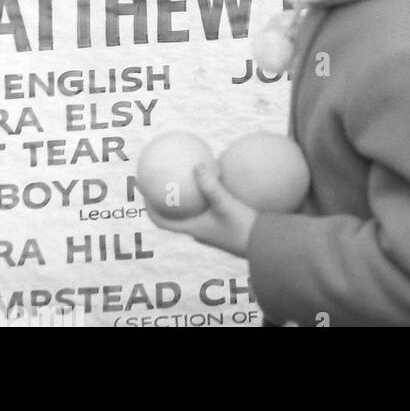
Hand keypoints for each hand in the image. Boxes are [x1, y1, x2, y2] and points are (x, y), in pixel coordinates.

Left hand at [138, 162, 256, 257]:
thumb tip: (196, 165)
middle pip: (177, 214)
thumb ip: (211, 186)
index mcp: (193, 230)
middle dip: (170, 198)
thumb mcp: (226, 204)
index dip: (150, 207)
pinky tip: (224, 175)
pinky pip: (213, 207)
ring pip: (196, 211)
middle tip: (166, 178)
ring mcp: (214, 229)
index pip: (163, 221)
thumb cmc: (243, 228)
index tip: (143, 191)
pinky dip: (211, 194)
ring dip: (191, 196)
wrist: (266, 246)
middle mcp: (201, 231)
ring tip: (192, 175)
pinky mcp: (227, 225)